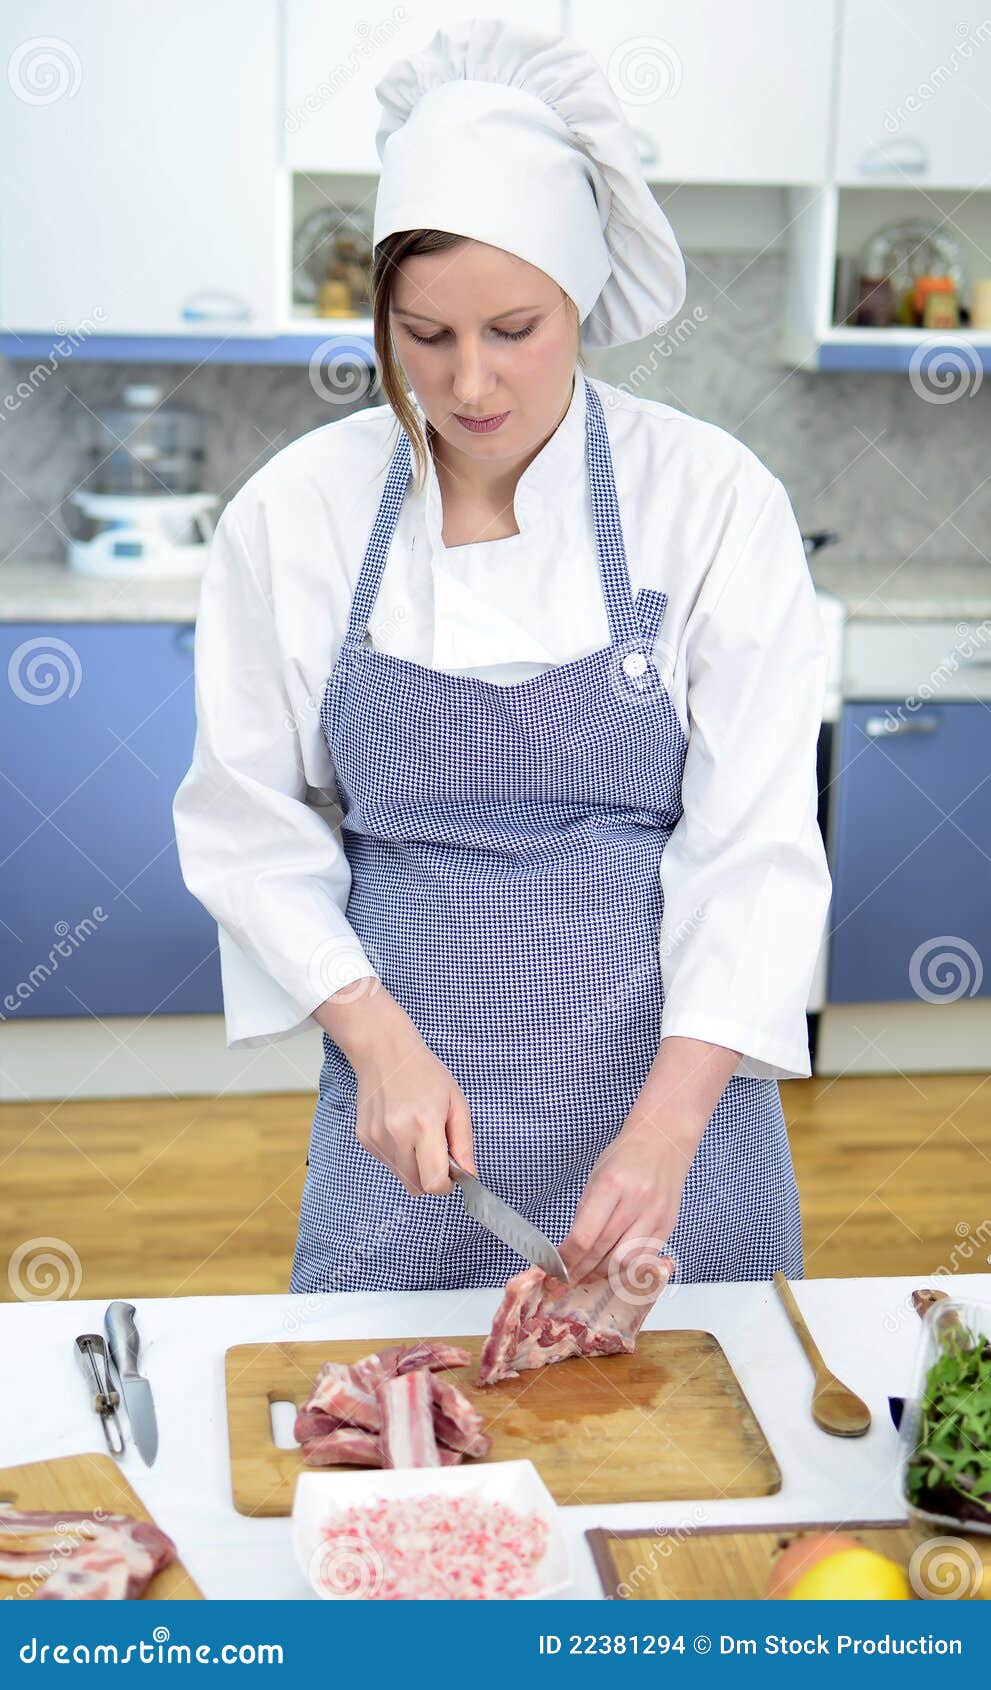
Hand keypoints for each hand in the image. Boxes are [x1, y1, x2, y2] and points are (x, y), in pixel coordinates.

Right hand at [315, 982, 476, 1196]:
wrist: (384, 1051)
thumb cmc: (424, 1073)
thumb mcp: (456, 1102)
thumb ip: (464, 1142)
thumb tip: (469, 1174)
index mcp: (425, 1125)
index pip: (434, 1183)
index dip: (447, 1185)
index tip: (452, 1174)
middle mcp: (397, 1136)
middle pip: (417, 1187)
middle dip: (431, 1177)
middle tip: (437, 1150)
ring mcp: (377, 1139)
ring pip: (401, 1177)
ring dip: (414, 1166)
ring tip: (417, 1134)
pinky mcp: (365, 1139)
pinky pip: (387, 1163)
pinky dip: (398, 1155)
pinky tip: (401, 1128)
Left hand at [557, 1114, 694, 1285]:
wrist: (664, 1141)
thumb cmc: (626, 1155)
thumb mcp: (596, 1176)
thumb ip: (586, 1211)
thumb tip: (571, 1249)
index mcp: (611, 1184)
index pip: (584, 1236)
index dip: (567, 1259)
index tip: (555, 1270)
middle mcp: (635, 1201)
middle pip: (603, 1252)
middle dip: (581, 1272)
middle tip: (565, 1282)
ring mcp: (654, 1215)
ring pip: (625, 1262)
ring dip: (603, 1275)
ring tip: (588, 1276)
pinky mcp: (667, 1225)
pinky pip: (644, 1259)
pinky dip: (626, 1269)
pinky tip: (613, 1268)